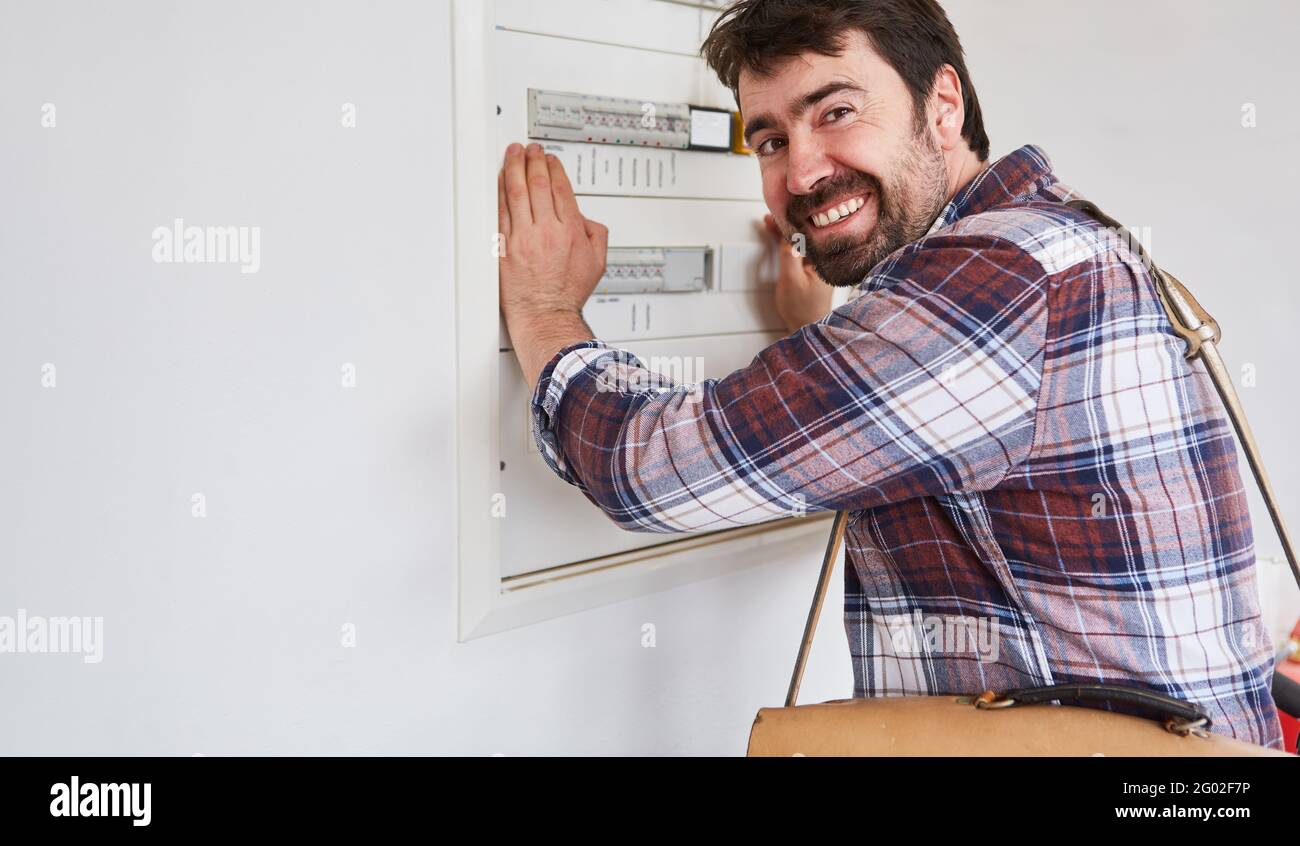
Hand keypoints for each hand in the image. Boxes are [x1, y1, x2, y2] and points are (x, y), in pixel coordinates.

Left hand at [498, 142, 608, 320]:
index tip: (549, 159)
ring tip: (513, 154)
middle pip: (537, 184)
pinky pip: (500, 212)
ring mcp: (523, 238)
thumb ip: (596, 233)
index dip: (553, 168)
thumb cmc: (567, 294)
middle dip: (533, 161)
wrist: (546, 315)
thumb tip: (585, 217)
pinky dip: (500, 192)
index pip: (560, 188)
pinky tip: (500, 180)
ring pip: (516, 193)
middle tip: (530, 150)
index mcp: (569, 231)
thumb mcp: (597, 262)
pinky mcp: (504, 247)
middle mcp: (546, 231)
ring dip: (514, 168)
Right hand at [759, 214, 832, 331]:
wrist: (808, 327)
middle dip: (786, 226)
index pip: (805, 234)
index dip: (788, 224)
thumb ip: (788, 255)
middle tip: (769, 219)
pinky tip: (780, 240)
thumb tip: (786, 234)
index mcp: (822, 260)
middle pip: (803, 236)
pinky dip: (788, 245)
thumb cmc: (802, 308)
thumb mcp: (791, 280)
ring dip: (785, 234)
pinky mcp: (812, 270)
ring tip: (770, 225)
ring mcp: (818, 265)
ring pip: (800, 242)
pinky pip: (800, 251)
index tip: (776, 216)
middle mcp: (823, 260)